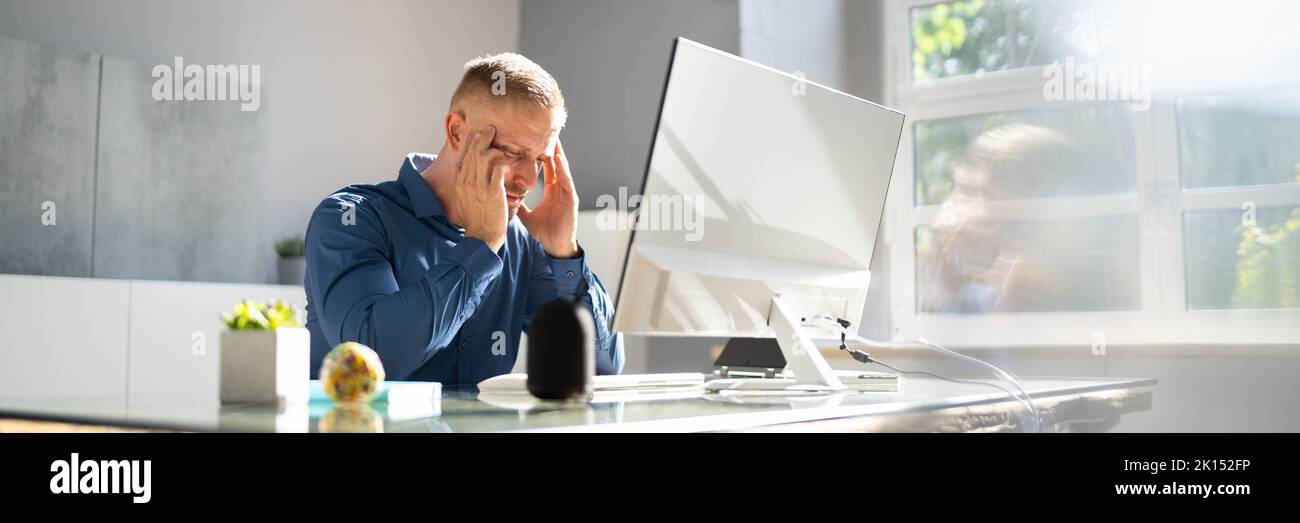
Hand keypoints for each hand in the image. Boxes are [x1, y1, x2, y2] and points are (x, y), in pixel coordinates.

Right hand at [450, 125, 509, 251]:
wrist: (481, 238)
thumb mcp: (463, 200)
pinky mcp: (493, 192)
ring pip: (484, 157)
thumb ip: (465, 184)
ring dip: (494, 148)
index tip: (477, 133)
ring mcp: (479, 186)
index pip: (464, 156)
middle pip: (473, 153)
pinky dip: (504, 163)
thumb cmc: (475, 220)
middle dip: (483, 138)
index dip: (471, 142)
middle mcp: (466, 182)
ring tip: (502, 147)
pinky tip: (509, 162)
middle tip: (491, 128)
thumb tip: (466, 172)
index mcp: (459, 183)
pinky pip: (498, 170)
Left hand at [518, 140, 578, 257]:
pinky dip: (562, 170)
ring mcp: (567, 193)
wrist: (555, 247)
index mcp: (552, 191)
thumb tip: (506, 197)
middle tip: (546, 130)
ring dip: (558, 154)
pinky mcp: (572, 199)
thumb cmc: (545, 233)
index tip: (535, 140)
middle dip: (551, 148)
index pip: (547, 168)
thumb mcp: (527, 216)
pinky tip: (557, 159)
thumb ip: (519, 205)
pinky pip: (566, 181)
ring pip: (562, 169)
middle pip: (556, 164)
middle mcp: (561, 189)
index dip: (541, 154)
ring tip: (553, 138)